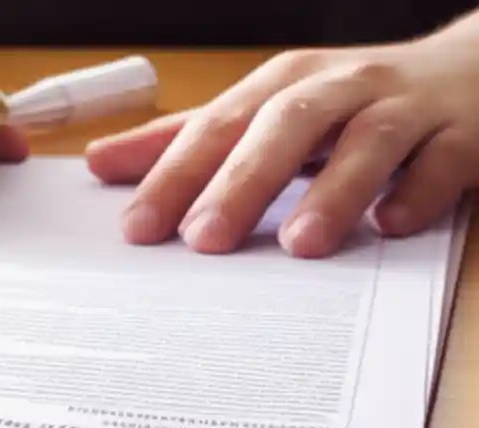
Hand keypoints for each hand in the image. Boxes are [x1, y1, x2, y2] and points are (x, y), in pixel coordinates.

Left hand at [85, 33, 478, 257]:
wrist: (472, 70)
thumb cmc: (348, 103)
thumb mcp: (265, 112)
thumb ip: (188, 140)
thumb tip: (100, 162)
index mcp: (282, 85)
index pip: (216, 128)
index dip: (173, 175)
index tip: (137, 230)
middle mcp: (340, 89)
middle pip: (285, 127)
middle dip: (241, 182)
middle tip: (203, 240)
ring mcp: (406, 110)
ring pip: (369, 140)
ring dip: (333, 190)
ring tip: (298, 244)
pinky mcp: (464, 136)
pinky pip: (443, 162)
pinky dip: (418, 192)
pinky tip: (391, 225)